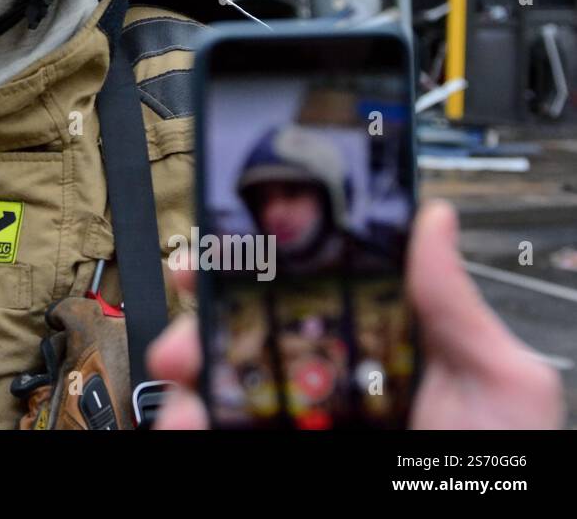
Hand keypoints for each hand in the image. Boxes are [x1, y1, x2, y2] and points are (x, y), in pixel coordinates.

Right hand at [148, 200, 564, 428]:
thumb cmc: (499, 460)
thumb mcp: (496, 381)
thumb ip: (457, 307)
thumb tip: (433, 221)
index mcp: (375, 346)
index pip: (306, 289)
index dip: (256, 262)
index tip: (224, 247)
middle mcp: (328, 383)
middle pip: (243, 332)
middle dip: (202, 317)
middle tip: (188, 322)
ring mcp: (298, 424)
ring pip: (217, 385)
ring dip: (186, 371)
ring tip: (183, 381)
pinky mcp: (268, 452)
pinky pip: (215, 432)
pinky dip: (188, 422)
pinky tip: (190, 421)